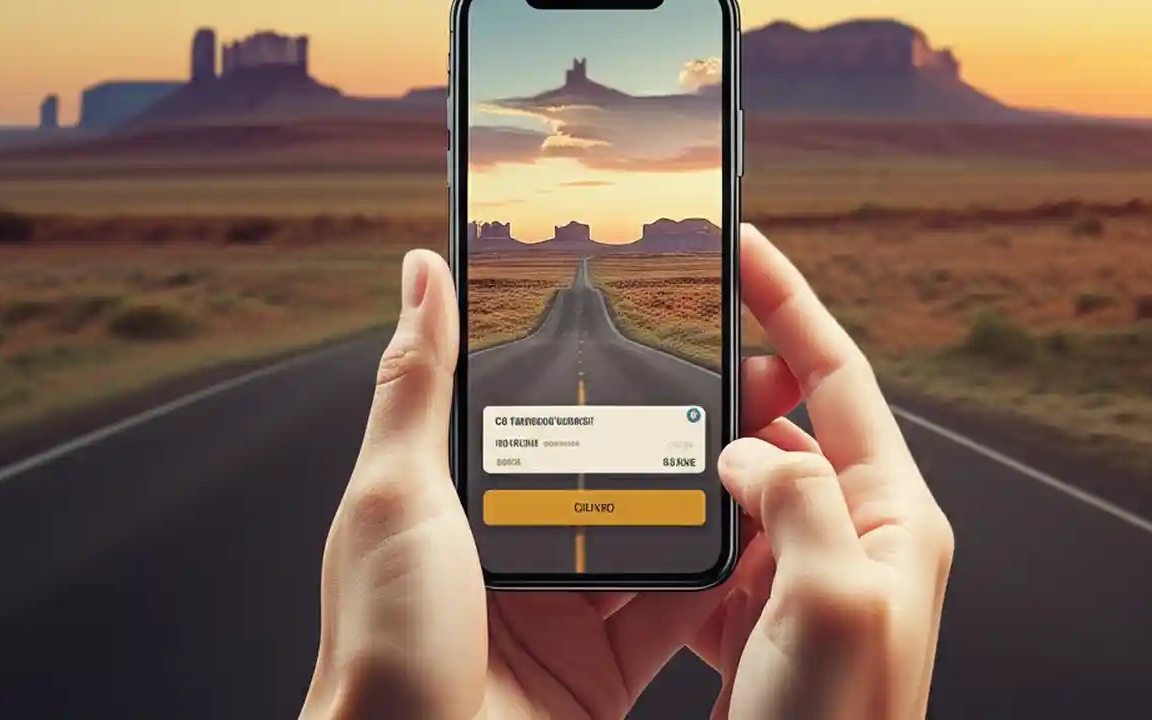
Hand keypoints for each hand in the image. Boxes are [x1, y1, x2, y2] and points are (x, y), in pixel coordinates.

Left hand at [301, 250, 726, 719]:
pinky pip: (673, 613)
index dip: (611, 363)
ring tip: (769, 443)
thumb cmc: (382, 645)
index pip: (545, 407)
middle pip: (615, 468)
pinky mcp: (603, 666)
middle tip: (750, 378)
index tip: (668, 318)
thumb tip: (422, 273)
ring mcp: (562, 609)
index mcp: (459, 498)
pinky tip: (757, 538)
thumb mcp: (396, 492)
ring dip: (712, 493)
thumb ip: (420, 381)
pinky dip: (718, 581)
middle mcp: (512, 549)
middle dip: (685, 423)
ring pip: (654, 534)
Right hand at [692, 225, 954, 718]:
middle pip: (789, 422)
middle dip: (730, 387)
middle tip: (675, 348)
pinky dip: (680, 531)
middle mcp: (854, 535)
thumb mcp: (833, 599)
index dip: (791, 304)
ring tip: (650, 440)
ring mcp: (806, 573)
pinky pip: (715, 544)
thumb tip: (747, 449)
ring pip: (743, 483)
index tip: (746, 249)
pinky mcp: (761, 611)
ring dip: (696, 463)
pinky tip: (653, 537)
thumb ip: (795, 498)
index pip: (841, 377)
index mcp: (892, 517)